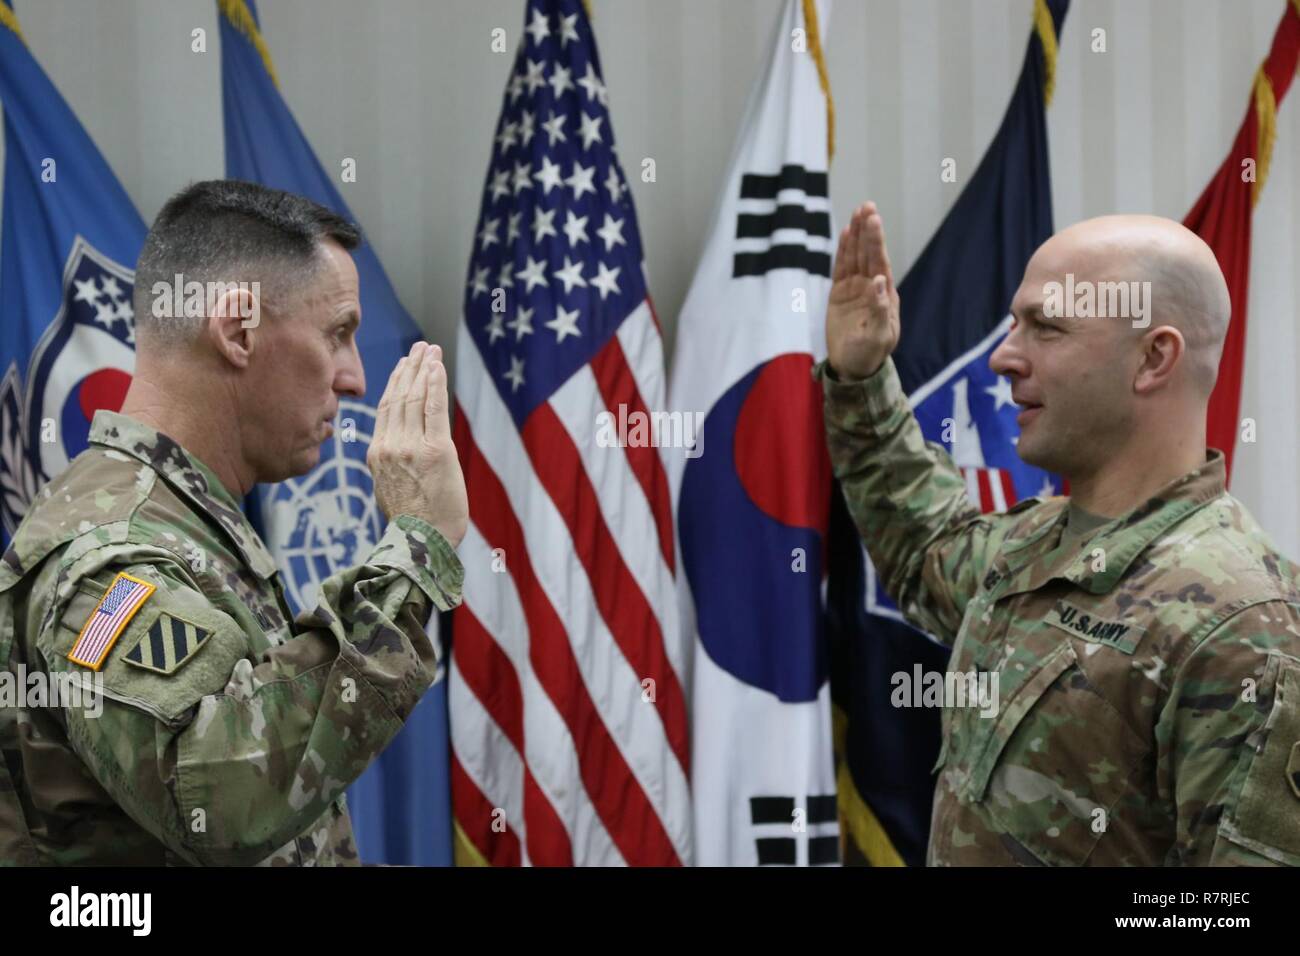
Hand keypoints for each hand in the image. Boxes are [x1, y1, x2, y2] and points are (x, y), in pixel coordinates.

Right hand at [368, 341, 467, 547]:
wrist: (421, 544)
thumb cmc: (414, 524)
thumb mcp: (392, 489)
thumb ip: (394, 464)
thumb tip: (398, 452)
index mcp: (377, 455)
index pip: (386, 410)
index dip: (395, 384)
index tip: (404, 367)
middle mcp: (390, 446)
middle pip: (398, 397)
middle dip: (410, 369)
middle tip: (419, 348)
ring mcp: (410, 446)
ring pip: (415, 398)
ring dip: (423, 369)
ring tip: (429, 350)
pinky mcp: (435, 449)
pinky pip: (433, 407)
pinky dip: (434, 383)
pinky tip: (436, 366)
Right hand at [826, 201, 900, 379]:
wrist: (852, 368)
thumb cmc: (869, 355)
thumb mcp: (878, 337)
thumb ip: (880, 310)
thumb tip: (879, 281)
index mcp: (885, 296)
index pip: (880, 262)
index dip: (876, 241)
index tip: (873, 220)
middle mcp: (872, 287)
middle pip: (869, 254)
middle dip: (868, 231)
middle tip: (867, 206)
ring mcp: (855, 289)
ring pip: (856, 257)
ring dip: (856, 235)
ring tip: (857, 212)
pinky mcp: (840, 294)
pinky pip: (841, 268)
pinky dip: (843, 251)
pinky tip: (844, 233)